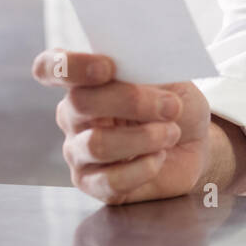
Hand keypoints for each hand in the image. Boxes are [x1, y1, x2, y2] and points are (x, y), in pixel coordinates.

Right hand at [32, 49, 213, 204]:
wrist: (195, 145)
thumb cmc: (175, 105)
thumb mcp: (170, 77)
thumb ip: (146, 66)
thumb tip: (137, 61)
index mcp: (84, 81)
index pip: (51, 68)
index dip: (71, 66)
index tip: (107, 68)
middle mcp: (73, 116)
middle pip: (81, 102)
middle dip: (132, 101)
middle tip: (170, 106)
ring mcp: (79, 152)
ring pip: (97, 144)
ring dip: (144, 137)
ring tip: (171, 133)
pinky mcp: (93, 184)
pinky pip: (110, 180)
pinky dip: (144, 167)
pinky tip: (159, 157)